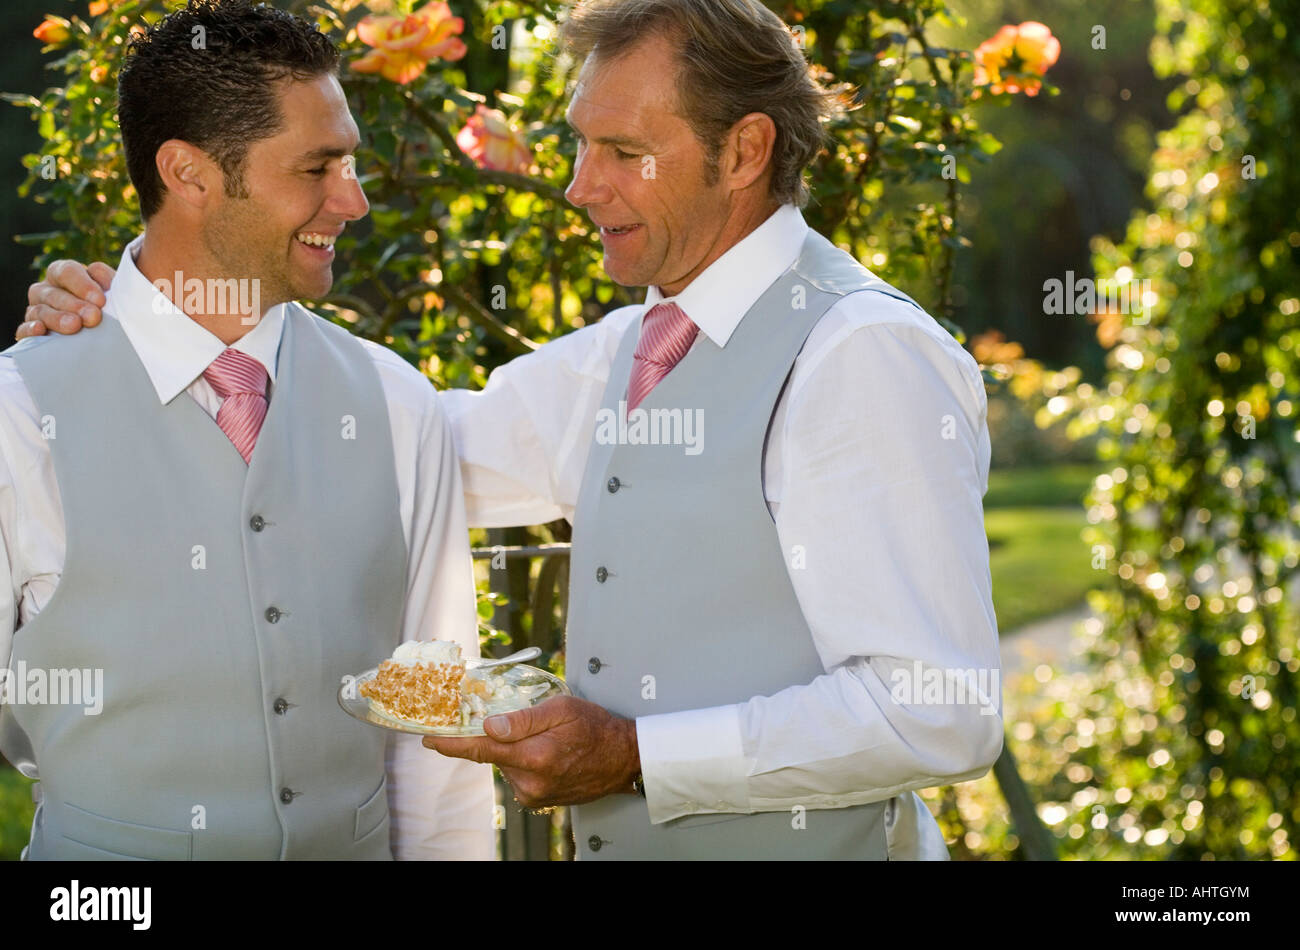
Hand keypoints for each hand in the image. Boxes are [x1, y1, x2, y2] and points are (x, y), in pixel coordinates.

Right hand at [19, 259, 115, 339]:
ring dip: (57, 318)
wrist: (107, 336)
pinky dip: (30, 330)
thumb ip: (111, 282)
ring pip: (40, 311)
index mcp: (64, 274)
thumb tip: (103, 275)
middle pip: (53, 293)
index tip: (100, 300)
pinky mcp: (31, 332)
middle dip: (74, 305)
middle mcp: (47, 290)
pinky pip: (24, 330)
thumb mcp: (115, 293)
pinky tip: (40, 330)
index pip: (66, 271)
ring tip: (74, 326)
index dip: (82, 284)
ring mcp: (37, 311)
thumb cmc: (111, 308)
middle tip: (93, 317)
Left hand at [424, 696, 639, 808]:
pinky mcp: (538, 799)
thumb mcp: (563, 709)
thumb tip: (489, 726)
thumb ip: (523, 718)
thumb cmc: (596, 728)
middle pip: (493, 753)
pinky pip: (517, 774)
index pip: (481, 748)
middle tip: (511, 718)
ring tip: (544, 736)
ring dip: (513, 748)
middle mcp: (531, 781)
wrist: (623, 759)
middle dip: (496, 735)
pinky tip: (546, 751)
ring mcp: (534, 794)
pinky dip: (523, 760)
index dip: (452, 743)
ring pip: (506, 763)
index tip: (429, 738)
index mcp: (535, 756)